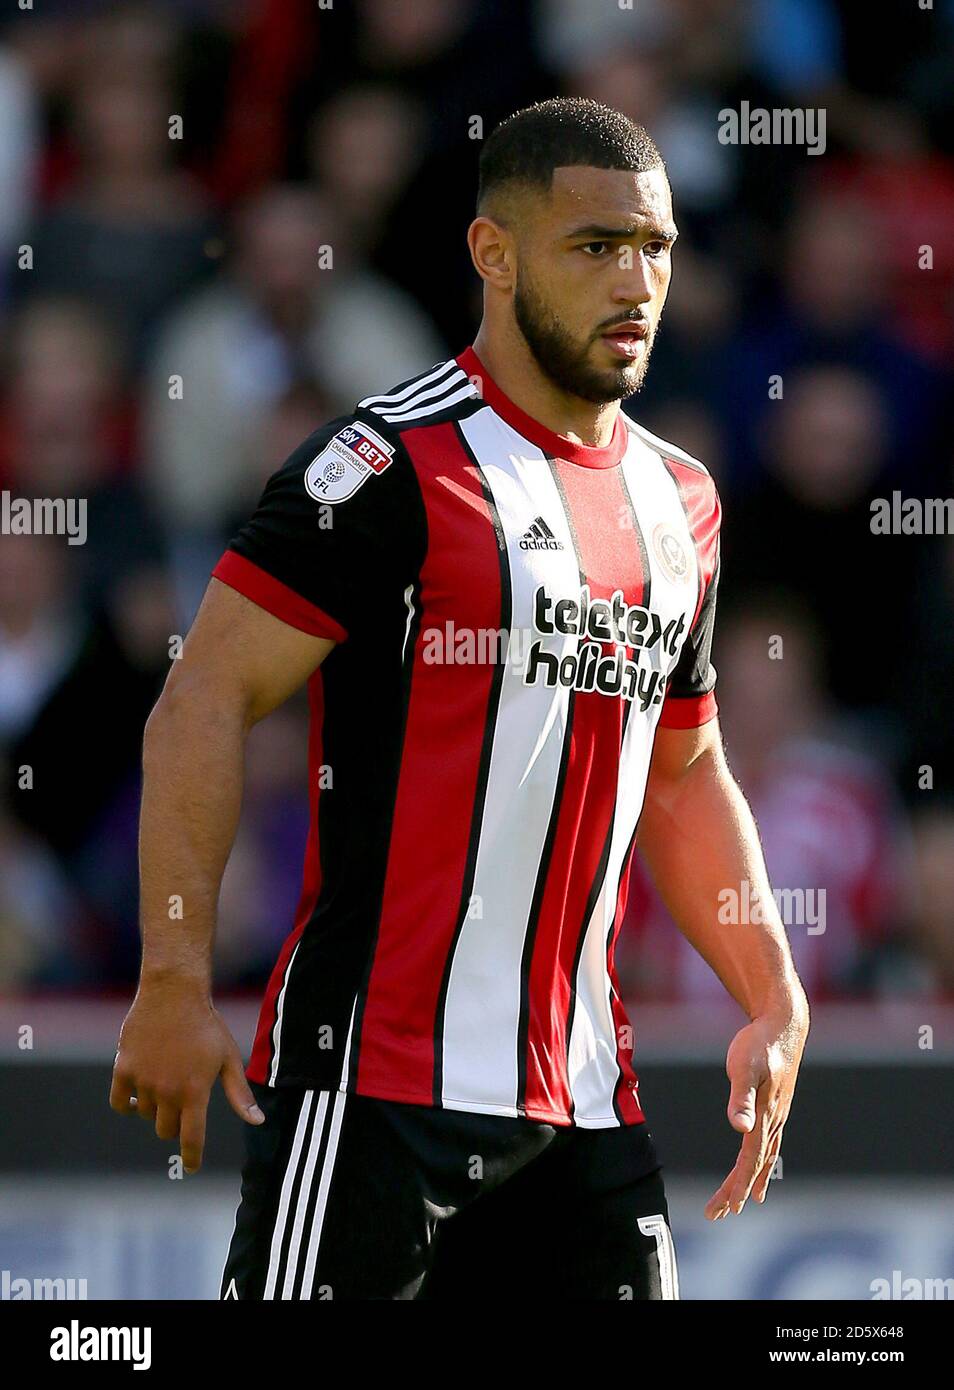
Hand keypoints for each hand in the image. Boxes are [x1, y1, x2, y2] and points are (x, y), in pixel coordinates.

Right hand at [109, 979, 264, 1172]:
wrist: (174, 993)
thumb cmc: (207, 1025)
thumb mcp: (229, 1058)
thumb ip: (239, 1094)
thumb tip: (257, 1122)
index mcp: (195, 1092)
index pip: (191, 1139)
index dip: (192, 1157)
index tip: (192, 1167)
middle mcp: (167, 1091)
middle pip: (165, 1129)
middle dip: (174, 1124)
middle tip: (181, 1103)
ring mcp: (143, 1081)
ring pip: (145, 1114)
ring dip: (154, 1108)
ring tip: (165, 1082)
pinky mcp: (123, 1068)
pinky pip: (119, 1101)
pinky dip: (126, 1104)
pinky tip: (136, 1096)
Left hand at [704, 1003, 807, 1219]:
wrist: (784, 1024)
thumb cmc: (759, 1043)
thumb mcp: (744, 1065)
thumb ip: (741, 1096)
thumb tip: (739, 1128)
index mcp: (766, 1115)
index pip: (750, 1159)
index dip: (737, 1185)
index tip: (726, 1208)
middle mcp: (774, 1120)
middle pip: (755, 1165)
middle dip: (736, 1190)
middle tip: (717, 1214)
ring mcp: (777, 1115)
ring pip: (763, 1157)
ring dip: (749, 1181)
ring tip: (739, 1204)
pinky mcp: (775, 1107)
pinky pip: (769, 1145)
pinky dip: (762, 1164)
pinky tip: (760, 1171)